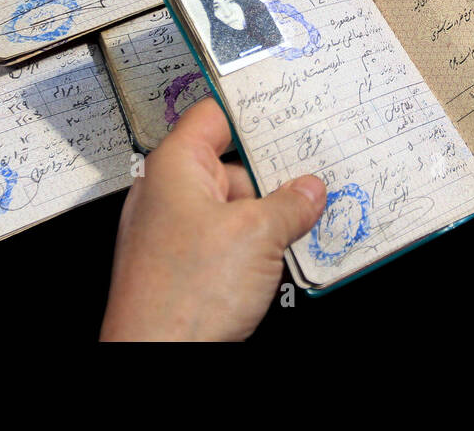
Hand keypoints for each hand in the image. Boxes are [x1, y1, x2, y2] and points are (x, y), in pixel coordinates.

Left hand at [100, 98, 325, 340]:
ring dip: (271, 215)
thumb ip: (290, 204)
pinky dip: (257, 245)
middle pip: (233, 164)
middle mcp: (170, 195)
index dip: (253, 109)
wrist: (157, 363)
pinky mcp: (186, 267)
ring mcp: (177, 233)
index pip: (215, 115)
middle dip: (275, 173)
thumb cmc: (182, 298)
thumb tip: (309, 191)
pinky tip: (287, 254)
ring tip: (309, 220)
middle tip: (317, 173)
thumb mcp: (257, 236)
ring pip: (236, 207)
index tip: (291, 109)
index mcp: (175, 167)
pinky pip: (229, 241)